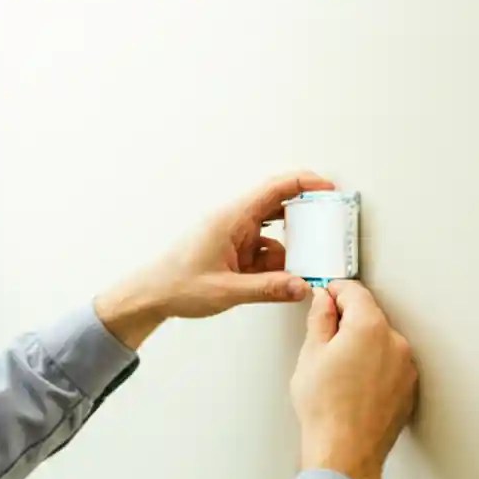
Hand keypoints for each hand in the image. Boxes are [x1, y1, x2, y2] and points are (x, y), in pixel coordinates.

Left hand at [96, 172, 335, 348]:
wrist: (150, 295)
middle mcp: (234, 221)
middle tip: (325, 227)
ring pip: (272, 235)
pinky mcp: (232, 251)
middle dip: (303, 217)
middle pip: (277, 207)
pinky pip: (262, 251)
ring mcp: (233, 236)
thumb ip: (267, 289)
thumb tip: (302, 286)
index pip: (274, 189)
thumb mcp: (226, 290)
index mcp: (232, 218)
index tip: (329, 188)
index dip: (304, 183)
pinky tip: (278, 281)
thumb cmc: (177, 285)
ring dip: (286, 251)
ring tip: (298, 269)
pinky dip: (274, 264)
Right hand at [290, 281, 417, 478]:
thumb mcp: (311, 355)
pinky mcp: (408, 388)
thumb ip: (320, 318)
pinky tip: (352, 387)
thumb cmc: (326, 411)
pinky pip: (389, 365)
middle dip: (347, 322)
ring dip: (362, 345)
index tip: (325, 295)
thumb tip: (324, 302)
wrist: (345, 453)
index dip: (335, 291)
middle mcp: (395, 343)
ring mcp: (405, 367)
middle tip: (323, 343)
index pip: (354, 291)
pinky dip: (374, 367)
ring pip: (380, 342)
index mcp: (369, 327)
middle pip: (369, 316)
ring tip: (338, 373)